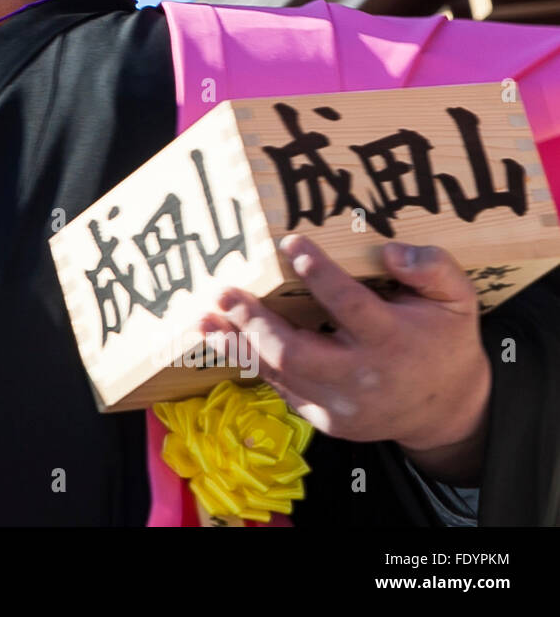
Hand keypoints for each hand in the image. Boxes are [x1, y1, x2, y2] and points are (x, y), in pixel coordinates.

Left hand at [201, 235, 491, 484]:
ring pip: (278, 374)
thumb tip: (390, 250)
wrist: (448, 410)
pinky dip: (255, 365)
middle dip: (254, 322)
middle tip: (225, 294)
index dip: (317, 273)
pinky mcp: (326, 421)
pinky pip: (282, 389)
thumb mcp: (457, 299)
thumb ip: (432, 269)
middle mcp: (362, 377)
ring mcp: (341, 405)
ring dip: (238, 345)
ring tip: (207, 321)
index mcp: (393, 341)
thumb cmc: (444, 343)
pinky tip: (230, 343)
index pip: (348, 304)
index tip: (290, 244)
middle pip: (294, 351)